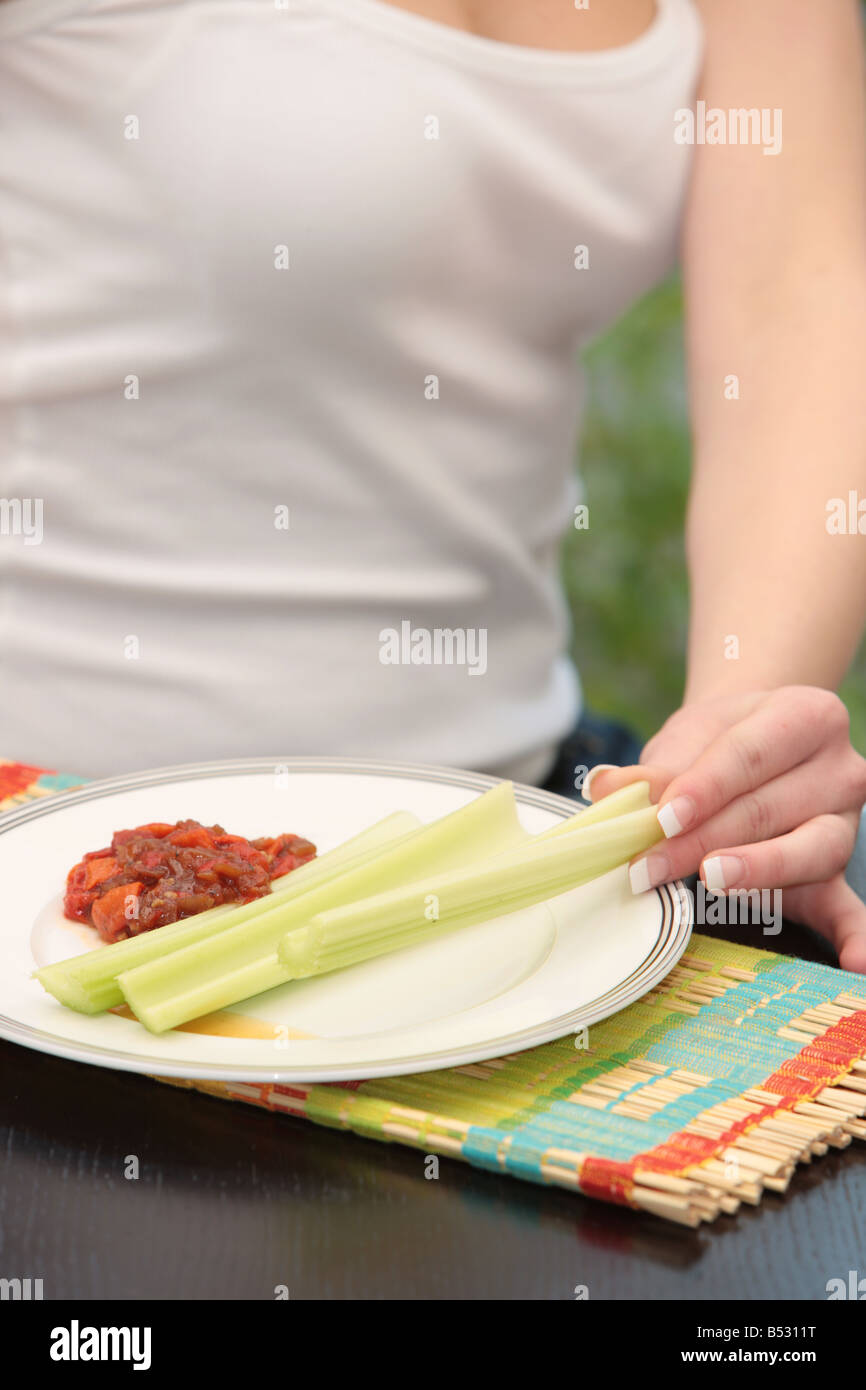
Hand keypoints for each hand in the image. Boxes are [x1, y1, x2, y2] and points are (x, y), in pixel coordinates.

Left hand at [585, 687, 865, 971]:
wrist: (755, 746)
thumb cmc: (718, 744)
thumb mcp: (687, 740)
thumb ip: (653, 769)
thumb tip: (605, 785)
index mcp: (806, 716)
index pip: (749, 753)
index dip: (704, 786)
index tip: (662, 817)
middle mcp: (840, 769)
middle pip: (767, 808)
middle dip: (701, 841)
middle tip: (647, 867)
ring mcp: (845, 823)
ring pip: (806, 851)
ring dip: (753, 872)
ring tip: (710, 880)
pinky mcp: (839, 873)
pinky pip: (849, 906)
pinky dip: (853, 936)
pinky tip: (853, 962)